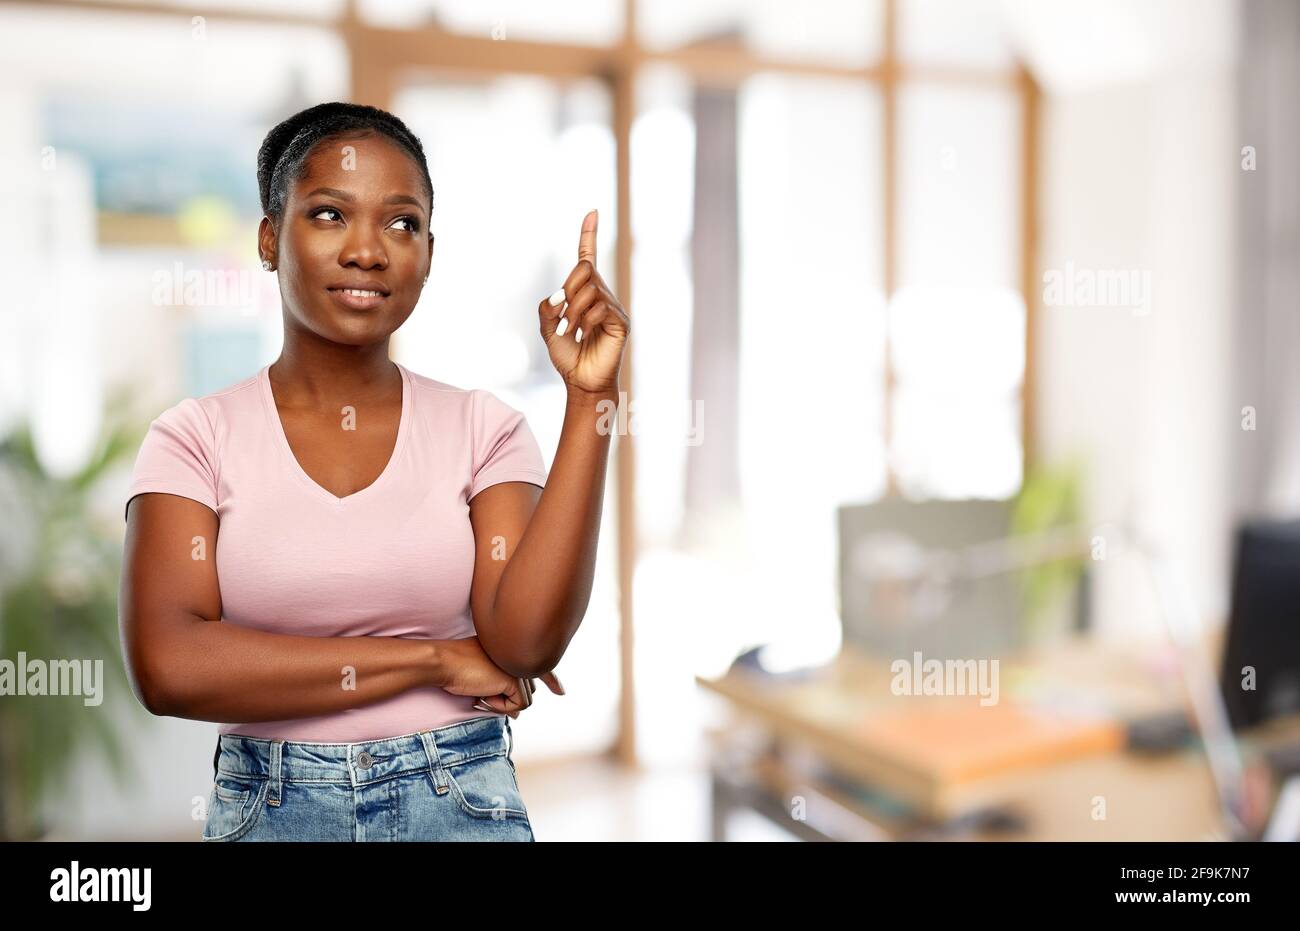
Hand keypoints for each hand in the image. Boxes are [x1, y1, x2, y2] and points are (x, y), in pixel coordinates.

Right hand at [434, 636, 563, 718]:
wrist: (445, 662)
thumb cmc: (459, 668)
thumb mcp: (486, 677)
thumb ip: (506, 689)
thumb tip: (519, 713)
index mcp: (515, 650)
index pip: (540, 668)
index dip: (552, 680)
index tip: (561, 692)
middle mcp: (521, 655)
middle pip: (527, 692)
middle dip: (506, 700)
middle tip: (482, 690)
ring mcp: (520, 666)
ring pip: (524, 701)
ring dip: (502, 704)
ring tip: (482, 690)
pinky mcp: (516, 679)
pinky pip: (519, 706)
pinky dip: (501, 707)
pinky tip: (485, 695)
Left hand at [538, 209, 629, 395]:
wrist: (581, 382)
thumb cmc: (567, 356)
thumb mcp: (548, 328)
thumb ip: (548, 306)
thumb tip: (560, 293)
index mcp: (585, 294)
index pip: (587, 258)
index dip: (589, 235)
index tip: (592, 212)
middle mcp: (602, 296)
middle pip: (586, 270)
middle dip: (569, 289)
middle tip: (563, 317)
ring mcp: (613, 308)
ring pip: (591, 290)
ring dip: (573, 312)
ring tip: (571, 332)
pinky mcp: (621, 321)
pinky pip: (601, 307)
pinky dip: (586, 320)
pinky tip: (584, 335)